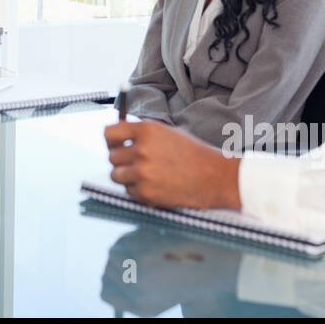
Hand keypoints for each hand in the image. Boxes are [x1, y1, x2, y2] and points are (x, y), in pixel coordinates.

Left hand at [104, 119, 241, 209]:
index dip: (112, 140)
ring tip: (145, 175)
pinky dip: (138, 190)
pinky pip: (129, 191)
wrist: (215, 178)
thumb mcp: (168, 133)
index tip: (117, 145)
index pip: (109, 133)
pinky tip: (155, 186)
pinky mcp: (146, 193)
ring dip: (127, 176)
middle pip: (111, 156)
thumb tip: (118, 138)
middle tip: (136, 164)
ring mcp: (142, 173)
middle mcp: (142, 150)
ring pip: (116, 175)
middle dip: (122, 160)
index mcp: (147, 130)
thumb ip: (142, 134)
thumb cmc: (193, 154)